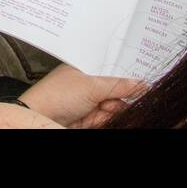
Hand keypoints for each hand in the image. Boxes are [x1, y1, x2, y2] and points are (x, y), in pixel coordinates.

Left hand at [21, 63, 145, 127]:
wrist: (42, 119)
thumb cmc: (56, 95)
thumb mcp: (92, 87)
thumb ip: (119, 85)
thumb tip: (142, 84)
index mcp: (85, 69)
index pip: (111, 68)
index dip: (126, 72)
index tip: (144, 74)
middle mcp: (88, 84)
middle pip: (116, 88)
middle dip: (121, 93)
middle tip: (119, 95)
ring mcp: (89, 102)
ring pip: (115, 105)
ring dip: (116, 107)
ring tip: (106, 108)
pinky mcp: (90, 119)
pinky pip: (109, 117)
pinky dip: (112, 117)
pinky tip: (109, 115)